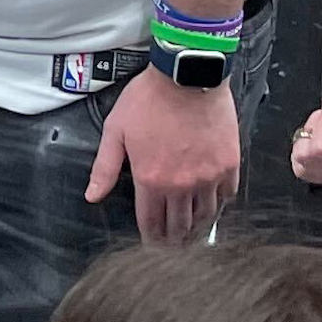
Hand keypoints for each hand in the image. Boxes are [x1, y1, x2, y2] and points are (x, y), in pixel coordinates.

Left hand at [90, 65, 240, 240]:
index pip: (151, 222)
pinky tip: (214, 203)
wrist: (186, 76)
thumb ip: (104, 167)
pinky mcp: (229, 164)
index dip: (152, 238)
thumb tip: (92, 196)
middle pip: (180, 225)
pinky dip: (220, 202)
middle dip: (175, 239)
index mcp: (151, 180)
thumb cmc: (148, 100)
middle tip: (174, 246)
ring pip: (206, 215)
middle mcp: (182, 185)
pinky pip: (228, 194)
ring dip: (198, 226)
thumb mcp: (116, 131)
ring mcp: (209, 176)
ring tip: (194, 231)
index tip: (153, 245)